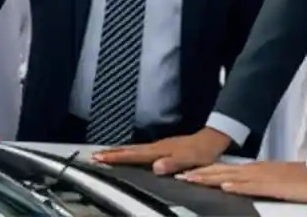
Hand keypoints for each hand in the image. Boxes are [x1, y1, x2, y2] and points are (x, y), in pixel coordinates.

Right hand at [92, 128, 231, 174]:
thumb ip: (173, 163)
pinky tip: (126, 154)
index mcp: (160, 151)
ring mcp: (158, 146)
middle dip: (111, 153)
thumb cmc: (202, 151)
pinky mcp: (161, 147)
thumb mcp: (191, 159)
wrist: (212, 138)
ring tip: (103, 155)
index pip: (134, 155)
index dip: (117, 157)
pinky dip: (128, 152)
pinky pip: (140, 150)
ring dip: (117, 152)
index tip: (101, 158)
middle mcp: (157, 147)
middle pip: (129, 150)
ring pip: (133, 149)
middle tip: (94, 156)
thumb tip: (156, 168)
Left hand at [178, 161, 306, 203]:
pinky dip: (237, 186)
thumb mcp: (270, 181)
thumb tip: (237, 186)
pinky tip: (225, 187)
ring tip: (192, 180)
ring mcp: (261, 177)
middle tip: (179, 177)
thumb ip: (254, 182)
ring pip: (230, 177)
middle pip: (221, 172)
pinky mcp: (271, 186)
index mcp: (253, 170)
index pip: (223, 170)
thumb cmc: (296, 181)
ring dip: (210, 178)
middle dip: (200, 174)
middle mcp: (253, 171)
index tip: (187, 175)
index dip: (204, 172)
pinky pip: (251, 186)